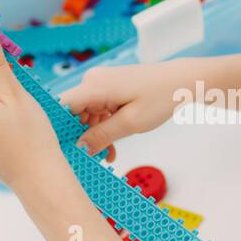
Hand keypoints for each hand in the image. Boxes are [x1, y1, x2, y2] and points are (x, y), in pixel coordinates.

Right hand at [60, 58, 195, 156]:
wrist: (182, 82)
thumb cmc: (161, 97)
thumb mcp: (131, 123)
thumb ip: (101, 136)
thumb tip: (79, 148)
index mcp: (94, 86)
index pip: (61, 106)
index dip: (58, 129)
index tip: (63, 150)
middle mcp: (92, 81)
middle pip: (73, 112)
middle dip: (81, 137)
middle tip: (91, 160)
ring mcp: (101, 83)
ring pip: (86, 114)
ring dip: (94, 135)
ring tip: (107, 156)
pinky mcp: (109, 88)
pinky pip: (98, 110)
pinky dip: (103, 127)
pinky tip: (111, 145)